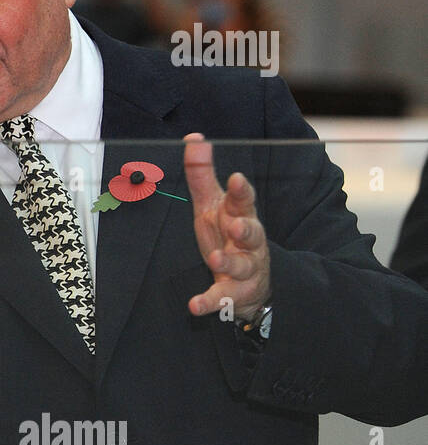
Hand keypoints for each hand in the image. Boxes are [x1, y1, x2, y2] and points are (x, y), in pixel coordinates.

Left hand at [183, 132, 270, 320]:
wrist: (251, 280)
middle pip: (251, 233)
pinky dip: (210, 302)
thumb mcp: (212, 204)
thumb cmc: (227, 234)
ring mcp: (244, 269)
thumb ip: (202, 174)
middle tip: (236, 225)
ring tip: (216, 259)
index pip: (243, 201)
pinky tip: (195, 306)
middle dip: (246, 229)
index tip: (235, 179)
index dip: (240, 191)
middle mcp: (247, 242)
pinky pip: (223, 298)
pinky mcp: (234, 293)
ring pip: (242, 265)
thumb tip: (194, 138)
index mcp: (239, 216)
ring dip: (229, 262)